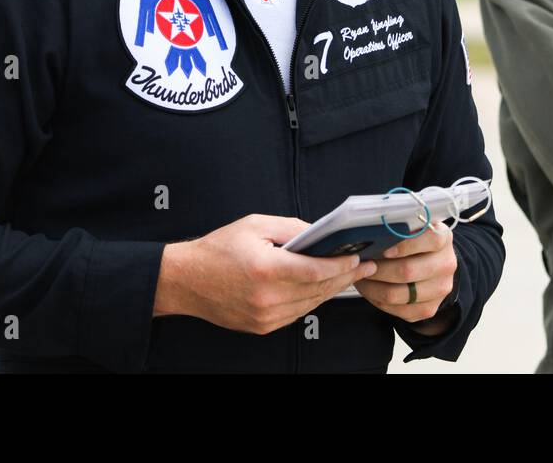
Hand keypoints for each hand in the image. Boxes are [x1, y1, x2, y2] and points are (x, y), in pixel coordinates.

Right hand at [154, 214, 376, 334]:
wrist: (186, 281)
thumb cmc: (218, 249)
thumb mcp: (256, 225)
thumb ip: (292, 228)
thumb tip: (321, 234)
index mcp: (267, 269)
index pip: (316, 270)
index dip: (342, 265)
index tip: (359, 258)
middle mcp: (268, 297)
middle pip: (319, 289)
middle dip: (345, 277)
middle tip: (366, 267)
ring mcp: (265, 316)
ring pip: (311, 304)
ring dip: (332, 289)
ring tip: (349, 275)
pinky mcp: (262, 326)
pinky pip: (297, 313)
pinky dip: (312, 300)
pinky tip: (322, 287)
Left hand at [355, 222, 457, 331]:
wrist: (433, 265)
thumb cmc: (416, 242)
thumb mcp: (414, 227)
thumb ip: (400, 228)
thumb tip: (373, 234)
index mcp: (444, 238)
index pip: (431, 240)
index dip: (406, 245)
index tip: (385, 249)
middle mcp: (447, 264)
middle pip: (408, 271)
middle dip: (378, 269)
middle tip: (362, 265)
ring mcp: (440, 289)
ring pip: (398, 294)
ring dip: (373, 287)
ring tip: (362, 277)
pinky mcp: (429, 308)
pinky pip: (398, 310)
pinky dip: (378, 300)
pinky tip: (371, 290)